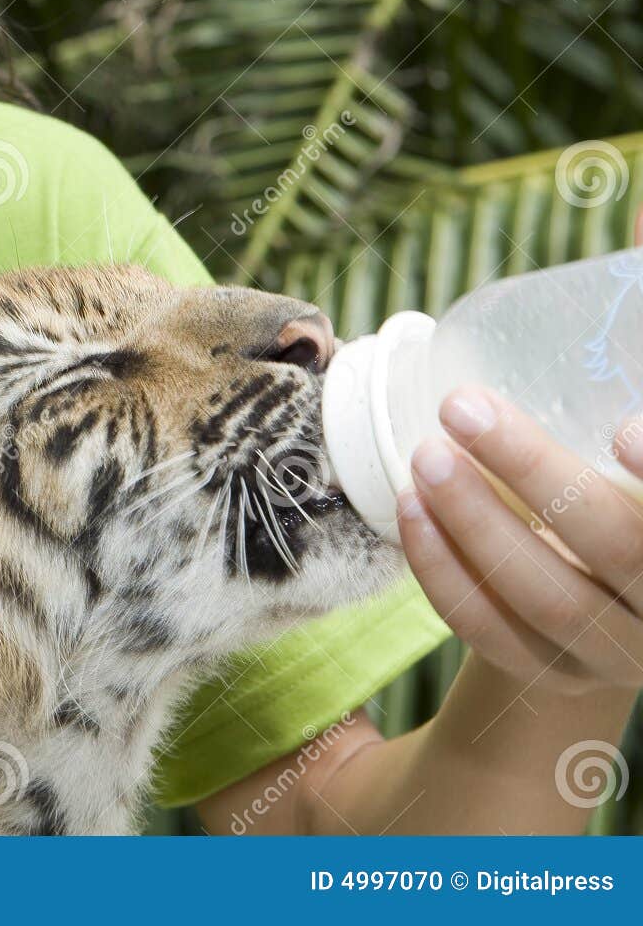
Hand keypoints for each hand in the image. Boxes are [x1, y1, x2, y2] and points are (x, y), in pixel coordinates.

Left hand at [397, 388, 642, 696]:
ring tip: (425, 456)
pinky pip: (489, 630)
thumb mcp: (633, 444)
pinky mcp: (547, 671)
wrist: (615, 608)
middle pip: (620, 550)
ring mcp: (612, 652)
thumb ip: (636, 359)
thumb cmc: (627, 497)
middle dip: (537, 473)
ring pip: (547, 597)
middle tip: (463, 407)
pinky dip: (443, 569)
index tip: (626, 428)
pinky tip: (411, 509)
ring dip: (475, 521)